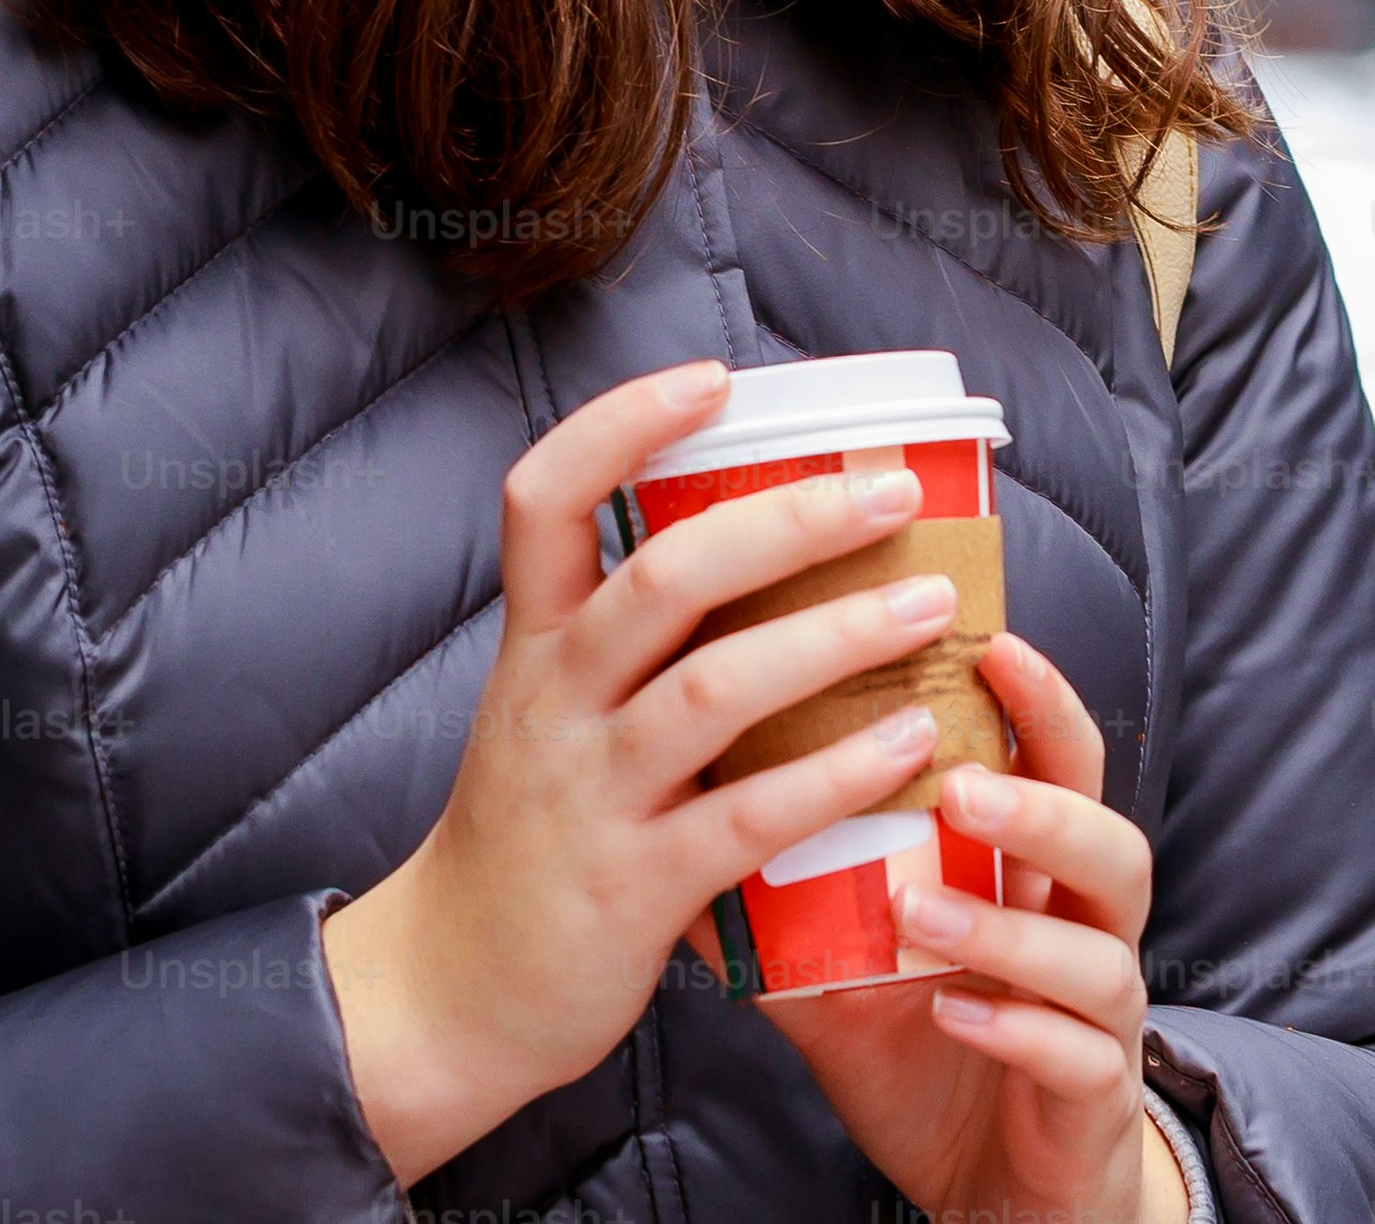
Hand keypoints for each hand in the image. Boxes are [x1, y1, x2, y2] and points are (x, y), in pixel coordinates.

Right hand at [323, 363, 966, 1184]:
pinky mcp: (632, 888)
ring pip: (715, 687)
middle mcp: (555, 703)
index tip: (714, 378)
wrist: (443, 996)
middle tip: (890, 491)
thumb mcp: (550, 716)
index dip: (621, 424)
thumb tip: (773, 554)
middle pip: (665, 576)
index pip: (542, 498)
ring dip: (836, 636)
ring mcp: (590, 794)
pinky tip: (907, 743)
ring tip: (931, 605)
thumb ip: (633, 645)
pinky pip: (746, 817)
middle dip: (788, 521)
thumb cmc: (531, 839)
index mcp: (535, 647)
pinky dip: (834, 774)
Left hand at [773, 630, 1174, 1223]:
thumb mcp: (850, 973)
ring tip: (922, 911)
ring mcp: (1102, 1017)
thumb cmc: (927, 1057)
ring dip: (1010, 925)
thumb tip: (696, 815)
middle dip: (1041, 805)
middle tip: (958, 781)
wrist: (990, 1191)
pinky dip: (1016, 1029)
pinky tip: (950, 1015)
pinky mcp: (1094, 1099)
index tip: (989, 639)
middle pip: (1108, 840)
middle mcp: (1084, 932)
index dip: (1040, 704)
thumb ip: (797, 899)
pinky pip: (1076, 1055)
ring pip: (1096, 952)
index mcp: (1036, 879)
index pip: (1059, 768)